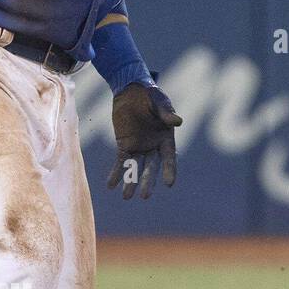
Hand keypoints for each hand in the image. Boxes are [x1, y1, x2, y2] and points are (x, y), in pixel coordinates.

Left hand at [106, 82, 181, 199]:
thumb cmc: (150, 96)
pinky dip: (116, 173)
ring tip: (126, 197)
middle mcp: (153, 147)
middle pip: (151, 167)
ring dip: (130, 182)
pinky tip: (111, 185)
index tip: (169, 183)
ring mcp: (139, 147)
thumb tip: (177, 121)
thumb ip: (166, 113)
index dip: (170, 170)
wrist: (132, 91)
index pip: (169, 158)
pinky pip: (120, 161)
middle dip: (148, 181)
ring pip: (135, 167)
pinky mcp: (124, 145)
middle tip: (144, 196)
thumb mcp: (160, 102)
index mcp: (166, 139)